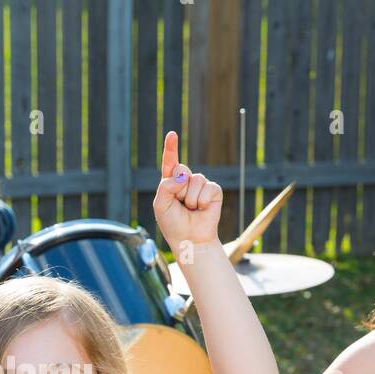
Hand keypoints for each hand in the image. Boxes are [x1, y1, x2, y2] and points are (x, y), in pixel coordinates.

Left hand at [153, 130, 222, 252]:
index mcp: (171, 183)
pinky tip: (201, 210)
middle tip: (180, 204)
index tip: (172, 134)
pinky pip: (207, 188)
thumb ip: (166, 186)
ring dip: (190, 198)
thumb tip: (183, 175)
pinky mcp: (214, 191)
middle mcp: (186, 181)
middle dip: (178, 188)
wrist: (190, 240)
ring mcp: (201, 185)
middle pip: (181, 169)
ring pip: (194, 179)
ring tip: (191, 209)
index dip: (171, 148)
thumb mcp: (160, 205)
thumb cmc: (173, 224)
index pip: (170, 162)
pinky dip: (201, 201)